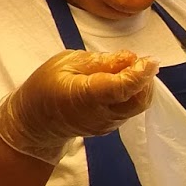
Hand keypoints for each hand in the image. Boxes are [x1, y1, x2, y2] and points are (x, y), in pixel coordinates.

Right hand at [0, 49, 158, 162]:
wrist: (35, 121)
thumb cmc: (46, 87)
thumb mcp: (67, 62)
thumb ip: (100, 61)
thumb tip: (129, 57)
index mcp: (85, 96)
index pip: (122, 88)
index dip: (140, 73)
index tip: (151, 60)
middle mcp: (99, 115)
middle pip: (138, 101)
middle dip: (146, 80)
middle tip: (142, 61)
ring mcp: (106, 125)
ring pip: (137, 106)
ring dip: (141, 86)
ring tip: (130, 69)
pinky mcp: (110, 127)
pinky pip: (130, 110)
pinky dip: (133, 94)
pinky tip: (123, 81)